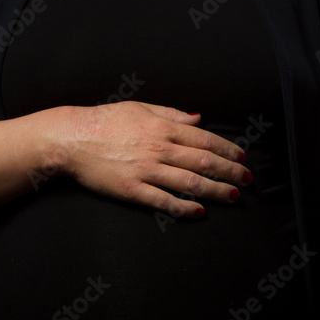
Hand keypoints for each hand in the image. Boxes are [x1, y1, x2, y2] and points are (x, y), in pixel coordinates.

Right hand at [60, 102, 249, 217]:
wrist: (72, 138)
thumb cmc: (104, 121)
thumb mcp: (140, 108)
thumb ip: (171, 113)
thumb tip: (198, 118)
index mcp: (162, 127)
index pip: (204, 138)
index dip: (227, 150)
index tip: (241, 158)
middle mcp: (158, 148)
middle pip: (203, 161)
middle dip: (230, 172)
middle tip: (247, 180)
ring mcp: (146, 170)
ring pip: (190, 182)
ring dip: (216, 190)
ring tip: (233, 196)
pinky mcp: (132, 189)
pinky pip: (164, 201)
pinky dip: (184, 207)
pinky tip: (199, 211)